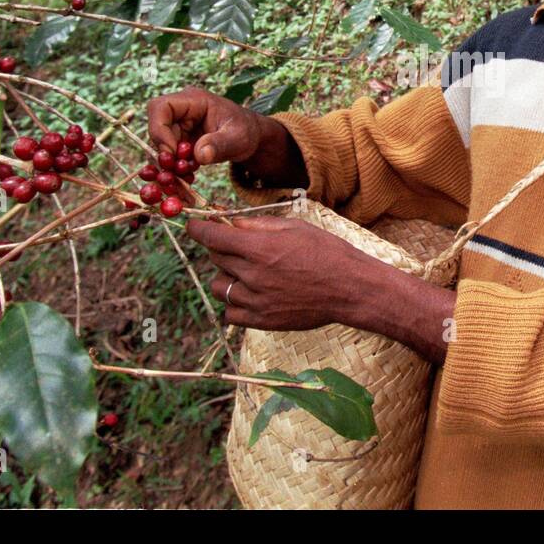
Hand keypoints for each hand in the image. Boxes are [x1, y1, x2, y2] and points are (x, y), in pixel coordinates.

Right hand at [146, 85, 260, 165]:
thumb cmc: (246, 131)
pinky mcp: (181, 140)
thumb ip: (220, 145)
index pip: (161, 107)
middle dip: (166, 152)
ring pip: (161, 145)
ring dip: (171, 164)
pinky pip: (170, 155)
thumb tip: (200, 155)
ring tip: (188, 175)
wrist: (251, 139)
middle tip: (180, 170)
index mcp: (194, 100)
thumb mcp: (238, 138)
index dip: (159, 130)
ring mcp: (180, 125)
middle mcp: (182, 110)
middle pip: (157, 129)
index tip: (172, 154)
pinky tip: (189, 176)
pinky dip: (176, 168)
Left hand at [187, 216, 387, 330]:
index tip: (193, 226)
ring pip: (219, 287)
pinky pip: (230, 312)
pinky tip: (251, 294)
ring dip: (227, 276)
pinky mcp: (262, 321)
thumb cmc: (327, 252)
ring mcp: (256, 301)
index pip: (212, 237)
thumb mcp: (295, 227)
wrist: (350, 289)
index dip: (198, 229)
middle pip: (216, 258)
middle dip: (222, 248)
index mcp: (260, 249)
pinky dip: (235, 302)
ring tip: (247, 272)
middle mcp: (253, 275)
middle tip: (240, 246)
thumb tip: (231, 222)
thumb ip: (259, 225)